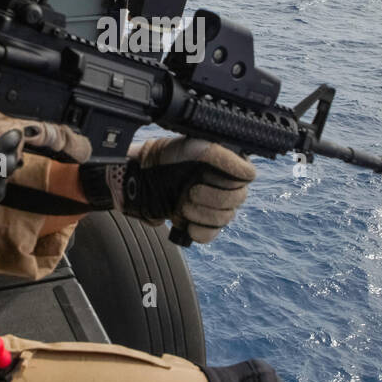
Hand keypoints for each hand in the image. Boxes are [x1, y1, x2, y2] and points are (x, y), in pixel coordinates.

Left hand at [82, 138, 255, 242]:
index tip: (206, 177)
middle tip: (189, 192)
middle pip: (238, 199)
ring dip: (203, 214)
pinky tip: (186, 224)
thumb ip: (222, 156)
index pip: (247, 175)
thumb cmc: (161, 158)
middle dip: (213, 198)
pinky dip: (200, 231)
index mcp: (223, 161)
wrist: (135, 179)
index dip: (229, 180)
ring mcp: (209, 203)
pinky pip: (211, 233)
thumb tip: (247, 171)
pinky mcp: (196, 221)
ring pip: (226, 217)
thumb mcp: (193, 147)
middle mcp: (219, 181)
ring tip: (182, 205)